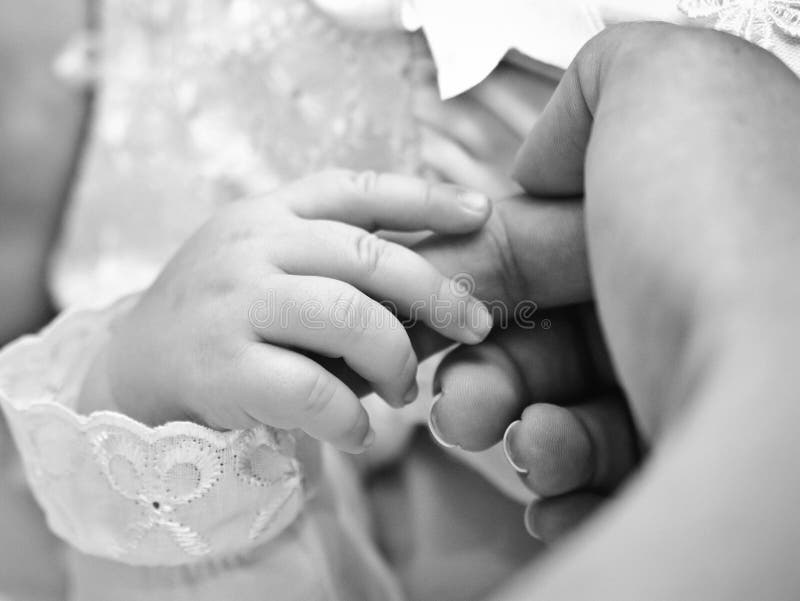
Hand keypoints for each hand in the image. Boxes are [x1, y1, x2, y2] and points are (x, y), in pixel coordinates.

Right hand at [80, 171, 492, 452]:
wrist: (136, 368)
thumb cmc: (227, 315)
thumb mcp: (268, 261)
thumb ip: (331, 254)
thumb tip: (432, 264)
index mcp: (270, 214)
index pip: (357, 189)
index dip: (425, 196)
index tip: (482, 212)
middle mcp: (251, 247)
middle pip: (368, 257)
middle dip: (437, 293)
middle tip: (474, 326)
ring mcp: (233, 304)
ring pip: (348, 318)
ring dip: (395, 360)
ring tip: (403, 391)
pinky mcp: (221, 367)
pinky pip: (312, 390)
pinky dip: (351, 416)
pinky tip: (359, 431)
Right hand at [429, 24, 799, 600]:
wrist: (797, 404)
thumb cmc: (728, 241)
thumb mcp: (665, 88)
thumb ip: (592, 88)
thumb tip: (537, 166)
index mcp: (670, 226)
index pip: (542, 259)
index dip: (473, 290)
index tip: (428, 323)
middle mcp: (688, 308)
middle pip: (545, 348)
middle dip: (484, 381)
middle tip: (459, 408)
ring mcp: (696, 396)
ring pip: (569, 424)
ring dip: (526, 441)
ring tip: (532, 446)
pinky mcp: (697, 475)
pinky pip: (608, 493)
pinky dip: (568, 500)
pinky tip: (561, 498)